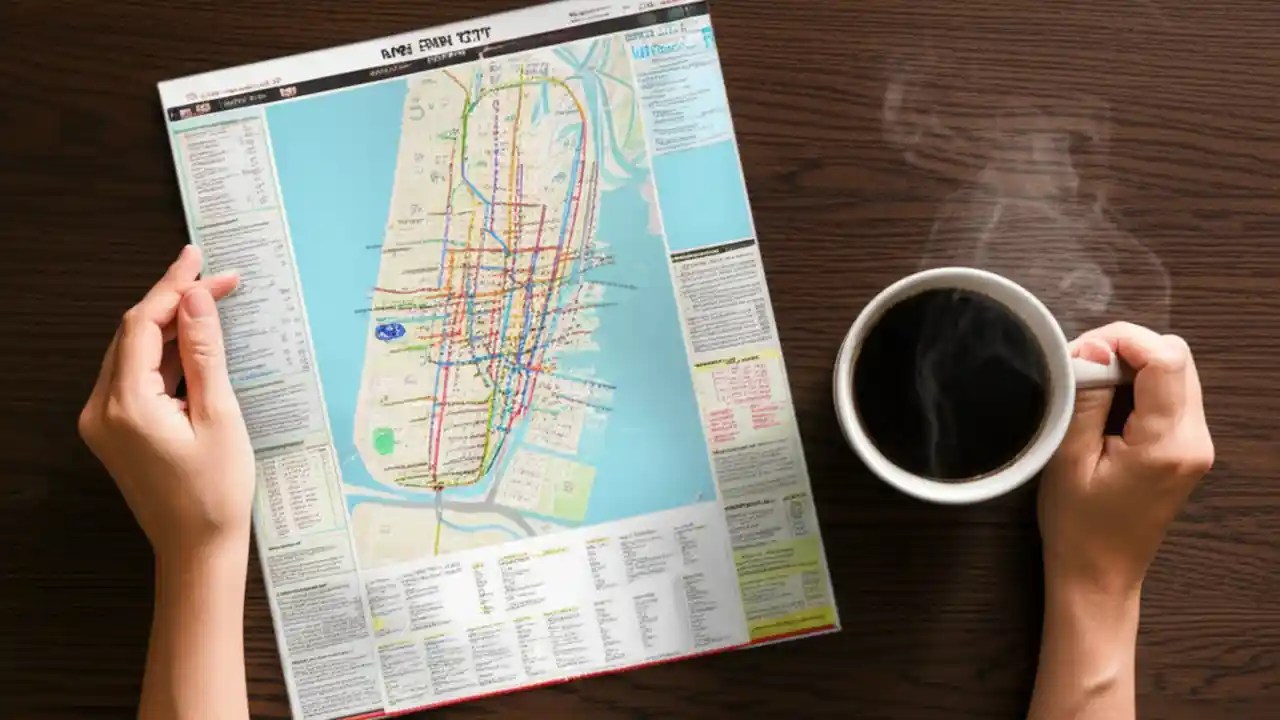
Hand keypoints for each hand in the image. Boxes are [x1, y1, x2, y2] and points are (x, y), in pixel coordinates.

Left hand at [78, 245, 252, 559]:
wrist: (196, 551)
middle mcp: (102, 409)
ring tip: (213, 303)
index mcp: (125, 405)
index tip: (199, 259)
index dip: (173, 286)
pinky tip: (196, 343)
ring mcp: (104, 421)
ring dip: (173, 327)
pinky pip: (136, 378)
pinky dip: (166, 356)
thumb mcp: (219, 417)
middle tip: (220, 279)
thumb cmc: (215, 494)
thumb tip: (196, 300)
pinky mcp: (116, 431)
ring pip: (135, 353)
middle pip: (135, 334)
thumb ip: (205, 354)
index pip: (143, 324)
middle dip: (177, 302)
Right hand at [1039, 321, 1213, 596]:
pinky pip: (1172, 395)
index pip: (1166, 358)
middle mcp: (1195, 440)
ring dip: (1132, 367)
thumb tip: (1094, 349)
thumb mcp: (1068, 458)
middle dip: (1126, 349)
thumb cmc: (1077, 525)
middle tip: (1079, 368)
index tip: (1081, 352)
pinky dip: (1140, 387)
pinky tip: (1106, 406)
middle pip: (1177, 358)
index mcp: (1168, 444)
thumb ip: (1086, 399)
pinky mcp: (1189, 449)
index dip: (1123, 339)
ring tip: (1088, 388)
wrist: (1099, 574)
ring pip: (1176, 372)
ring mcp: (1197, 445)